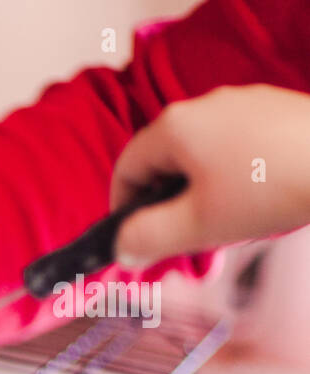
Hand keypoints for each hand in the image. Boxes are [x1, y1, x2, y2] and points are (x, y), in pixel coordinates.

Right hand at [113, 84, 309, 266]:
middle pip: (164, 161)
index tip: (134, 239)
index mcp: (175, 127)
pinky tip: (254, 199)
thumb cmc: (270, 190)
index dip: (122, 208)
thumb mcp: (197, 226)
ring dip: (199, 192)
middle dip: (166, 204)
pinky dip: (231, 175)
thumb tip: (122, 246)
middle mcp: (204, 105)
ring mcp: (243, 103)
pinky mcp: (275, 110)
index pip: (127, 168)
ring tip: (222, 223)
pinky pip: (235, 146)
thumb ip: (147, 238)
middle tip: (182, 240)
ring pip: (201, 154)